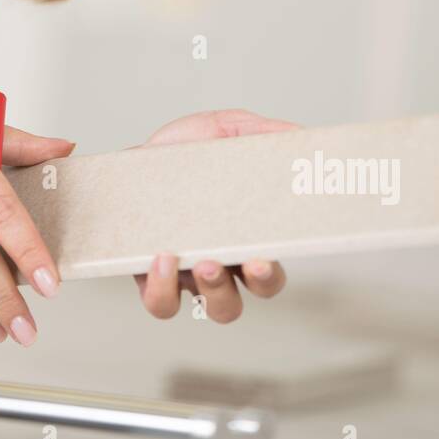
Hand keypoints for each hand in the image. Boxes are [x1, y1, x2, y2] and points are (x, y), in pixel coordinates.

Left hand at [132, 108, 299, 322]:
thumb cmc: (183, 150)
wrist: (136, 152)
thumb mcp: (225, 131)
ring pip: (203, 307)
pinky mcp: (148, 274)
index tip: (262, 260)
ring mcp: (181, 273)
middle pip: (235, 303)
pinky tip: (162, 259)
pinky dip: (162, 290)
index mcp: (241, 240)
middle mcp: (214, 264)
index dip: (268, 277)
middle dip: (237, 290)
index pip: (267, 276)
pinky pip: (159, 302)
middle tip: (239, 263)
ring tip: (202, 262)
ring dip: (209, 292)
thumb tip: (302, 136)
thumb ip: (264, 133)